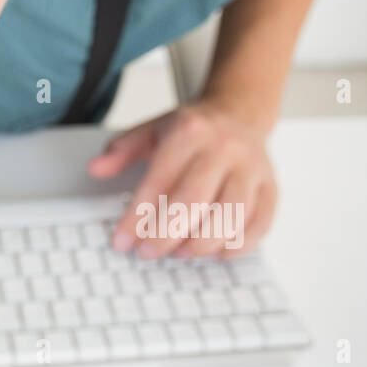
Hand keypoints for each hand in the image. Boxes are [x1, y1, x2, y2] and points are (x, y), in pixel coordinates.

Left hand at [88, 99, 276, 258]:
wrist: (240, 112)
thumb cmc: (194, 129)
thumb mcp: (152, 129)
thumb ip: (121, 150)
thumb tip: (95, 169)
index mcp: (190, 132)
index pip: (159, 181)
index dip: (138, 216)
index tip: (122, 241)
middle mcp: (224, 149)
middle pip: (194, 202)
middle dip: (165, 236)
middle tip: (148, 253)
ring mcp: (252, 169)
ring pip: (229, 217)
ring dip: (201, 244)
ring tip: (179, 252)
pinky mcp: (271, 187)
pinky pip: (259, 225)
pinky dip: (236, 246)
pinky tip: (215, 251)